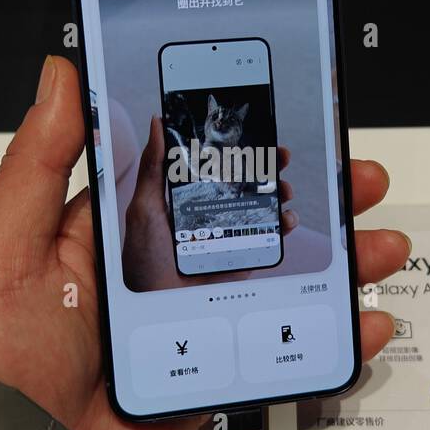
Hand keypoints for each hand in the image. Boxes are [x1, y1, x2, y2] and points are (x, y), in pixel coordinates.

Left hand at [0, 56, 409, 429]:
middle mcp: (155, 274)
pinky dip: (329, 340)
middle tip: (356, 179)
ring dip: (335, 263)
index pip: (188, 172)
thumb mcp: (6, 246)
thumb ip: (38, 162)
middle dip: (312, 199)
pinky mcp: (210, 378)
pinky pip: (279, 354)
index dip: (242, 147)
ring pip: (278, 284)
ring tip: (378, 245)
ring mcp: (190, 327)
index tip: (291, 118)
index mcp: (109, 232)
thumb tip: (60, 77)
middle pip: (250, 224)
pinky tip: (363, 323)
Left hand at [122, 115, 294, 290]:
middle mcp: (211, 211)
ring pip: (262, 206)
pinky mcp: (243, 256)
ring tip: (284, 189)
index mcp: (189, 195)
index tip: (256, 134)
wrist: (157, 305)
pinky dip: (283, 226)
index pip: (218, 165)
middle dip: (268, 167)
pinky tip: (286, 219)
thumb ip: (153, 167)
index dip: (238, 149)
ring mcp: (229, 233)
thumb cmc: (143, 258)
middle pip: (246, 182)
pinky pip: (269, 238)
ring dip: (279, 193)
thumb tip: (157, 123)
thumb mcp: (143, 207)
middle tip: (280, 157)